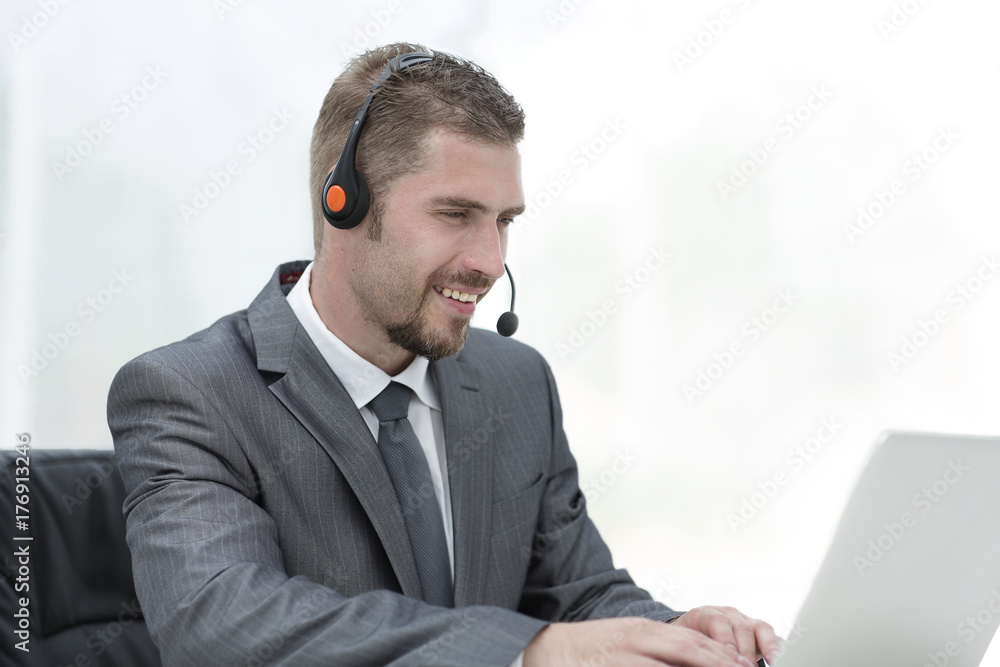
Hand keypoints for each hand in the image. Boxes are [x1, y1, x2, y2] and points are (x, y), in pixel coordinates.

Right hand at [522, 616, 760, 666]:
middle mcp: (637, 641)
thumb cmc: (590, 649)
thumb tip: (694, 657)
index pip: (692, 641)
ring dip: (703, 666)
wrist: (547, 649)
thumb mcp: (626, 640)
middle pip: (689, 651)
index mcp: (642, 631)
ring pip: (673, 661)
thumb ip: (656, 647)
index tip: (743, 664)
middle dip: (720, 663)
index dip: (721, 654)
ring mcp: (625, 658)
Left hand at [671, 606, 781, 664]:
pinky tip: (777, 660)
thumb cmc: (688, 642)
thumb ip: (697, 650)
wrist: (694, 634)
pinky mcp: (759, 631)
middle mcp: (727, 614)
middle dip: (745, 650)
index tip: (729, 654)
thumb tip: (705, 658)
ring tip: (771, 662)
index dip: (724, 638)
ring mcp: (745, 621)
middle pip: (740, 628)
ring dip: (766, 647)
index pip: (716, 621)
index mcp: (705, 614)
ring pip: (760, 629)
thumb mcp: (687, 643)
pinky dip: (776, 647)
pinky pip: (772, 636)